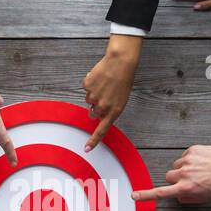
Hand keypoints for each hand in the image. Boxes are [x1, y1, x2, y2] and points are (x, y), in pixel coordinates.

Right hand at [82, 34, 141, 150]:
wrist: (120, 62)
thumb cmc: (123, 80)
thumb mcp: (121, 99)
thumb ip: (109, 109)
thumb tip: (96, 113)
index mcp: (114, 111)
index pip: (102, 130)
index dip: (94, 140)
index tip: (87, 149)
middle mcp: (103, 106)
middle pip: (93, 112)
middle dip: (96, 106)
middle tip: (106, 94)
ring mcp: (94, 97)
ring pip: (89, 99)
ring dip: (94, 93)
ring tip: (105, 83)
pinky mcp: (87, 87)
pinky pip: (86, 88)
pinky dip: (91, 84)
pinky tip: (100, 77)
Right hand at [132, 144, 210, 203]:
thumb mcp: (205, 197)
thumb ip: (188, 198)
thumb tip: (178, 195)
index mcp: (186, 189)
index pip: (161, 193)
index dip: (146, 195)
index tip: (134, 195)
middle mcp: (184, 174)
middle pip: (168, 176)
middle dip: (176, 179)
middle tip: (189, 179)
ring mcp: (188, 161)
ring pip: (176, 165)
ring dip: (184, 168)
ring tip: (200, 170)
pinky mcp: (192, 150)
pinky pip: (184, 156)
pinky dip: (191, 159)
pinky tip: (202, 162)